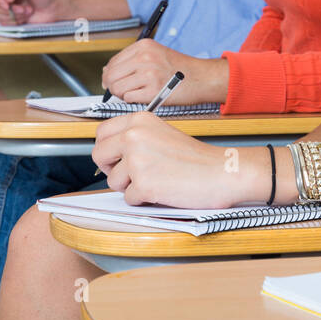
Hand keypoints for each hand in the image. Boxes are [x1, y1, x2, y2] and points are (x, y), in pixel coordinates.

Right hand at [0, 0, 59, 24]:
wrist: (52, 6)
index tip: (6, 3)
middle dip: (5, 9)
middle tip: (21, 8)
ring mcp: (2, 4)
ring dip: (13, 15)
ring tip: (27, 9)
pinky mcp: (6, 16)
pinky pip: (2, 22)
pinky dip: (15, 20)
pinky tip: (25, 14)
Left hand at [91, 111, 235, 207]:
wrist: (221, 171)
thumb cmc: (196, 157)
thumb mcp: (162, 133)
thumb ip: (136, 138)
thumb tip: (111, 152)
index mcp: (139, 120)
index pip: (101, 133)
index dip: (106, 148)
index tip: (114, 157)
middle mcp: (134, 136)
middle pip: (99, 155)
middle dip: (110, 169)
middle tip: (128, 175)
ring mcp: (137, 160)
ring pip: (113, 180)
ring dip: (130, 186)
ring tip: (155, 181)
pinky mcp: (143, 184)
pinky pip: (128, 198)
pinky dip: (143, 199)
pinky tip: (162, 190)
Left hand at [100, 40, 224, 103]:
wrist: (201, 78)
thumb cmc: (179, 69)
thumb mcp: (156, 54)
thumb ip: (132, 60)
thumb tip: (107, 73)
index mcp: (143, 46)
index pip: (113, 62)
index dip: (110, 75)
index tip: (113, 81)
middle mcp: (145, 57)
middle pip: (111, 76)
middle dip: (113, 86)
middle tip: (122, 91)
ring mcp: (149, 73)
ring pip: (118, 89)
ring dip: (123, 95)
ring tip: (137, 93)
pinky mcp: (153, 90)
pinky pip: (129, 99)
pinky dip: (134, 100)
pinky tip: (145, 96)